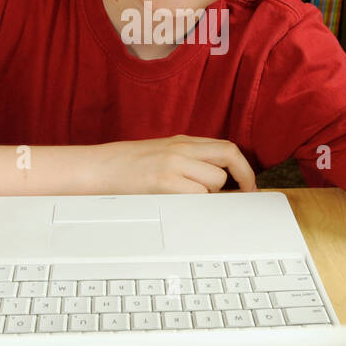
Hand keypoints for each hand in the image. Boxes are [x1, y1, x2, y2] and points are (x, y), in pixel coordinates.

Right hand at [91, 136, 256, 193]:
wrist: (96, 168)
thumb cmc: (126, 166)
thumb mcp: (161, 154)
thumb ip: (188, 161)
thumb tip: (218, 180)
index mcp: (181, 141)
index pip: (225, 147)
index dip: (244, 167)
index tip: (248, 184)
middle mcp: (180, 148)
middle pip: (229, 155)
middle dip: (242, 177)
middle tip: (244, 194)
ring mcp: (172, 164)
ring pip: (215, 180)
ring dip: (210, 195)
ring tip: (189, 199)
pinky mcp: (162, 181)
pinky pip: (196, 195)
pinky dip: (196, 204)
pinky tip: (180, 204)